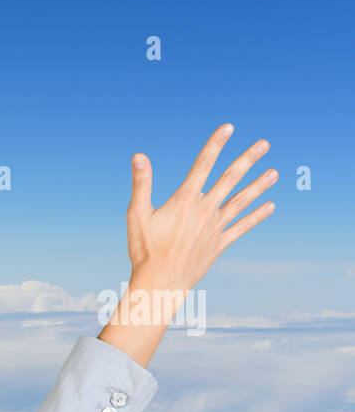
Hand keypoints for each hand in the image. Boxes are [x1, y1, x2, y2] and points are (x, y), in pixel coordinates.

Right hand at [126, 123, 276, 294]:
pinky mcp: (219, 244)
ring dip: (259, 185)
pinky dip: (256, 216)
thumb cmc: (145, 250)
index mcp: (185, 200)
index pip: (203, 165)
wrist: (160, 283)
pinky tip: (270, 206)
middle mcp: (205, 210)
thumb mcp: (136, 214)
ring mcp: (215, 227)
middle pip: (230, 179)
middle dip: (248, 159)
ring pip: (242, 201)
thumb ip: (141, 183)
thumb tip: (139, 156)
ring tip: (275, 172)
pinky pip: (242, 227)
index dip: (215, 144)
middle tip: (264, 144)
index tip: (228, 127)